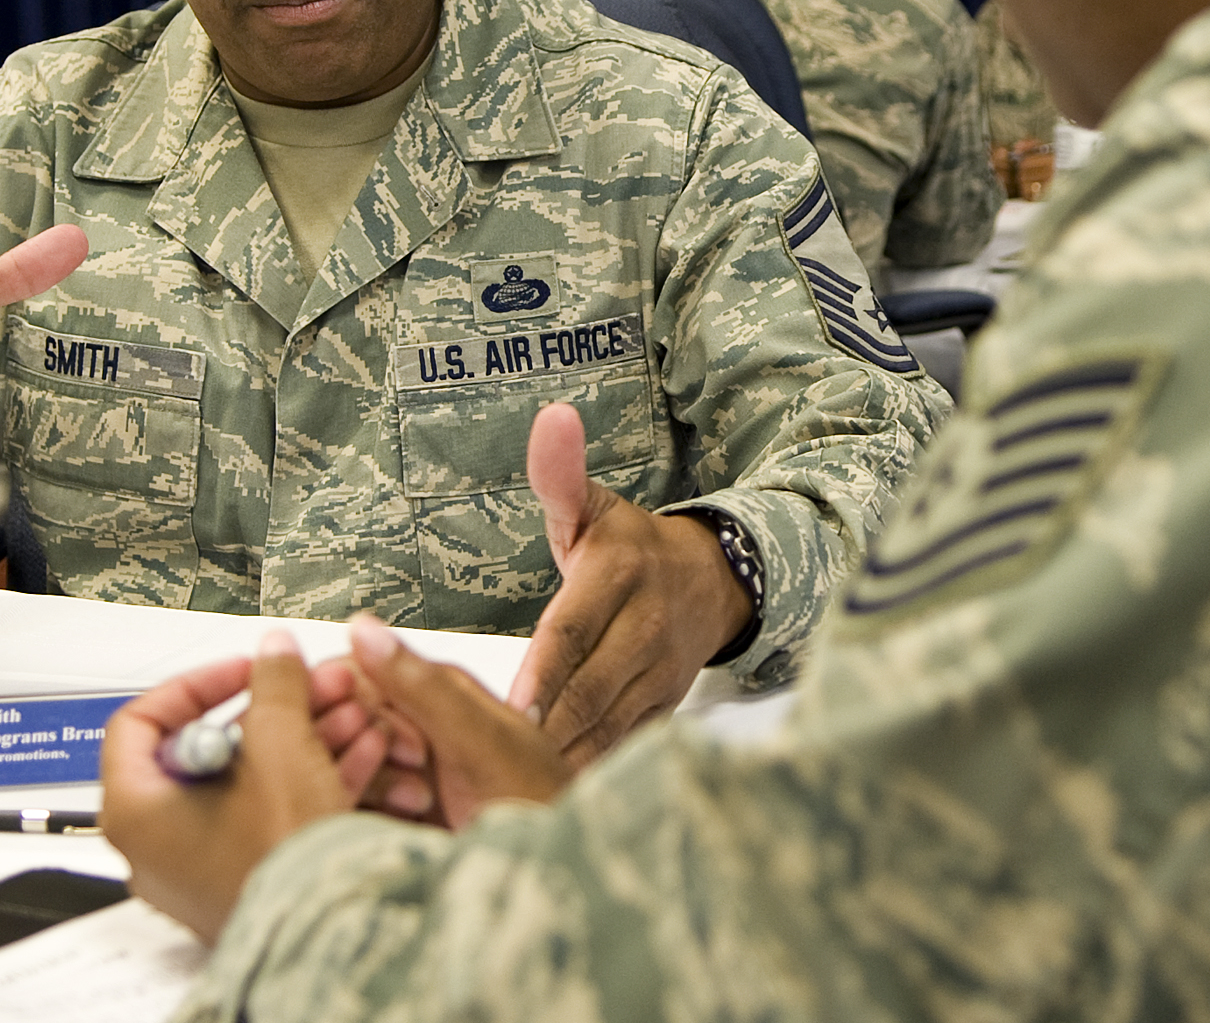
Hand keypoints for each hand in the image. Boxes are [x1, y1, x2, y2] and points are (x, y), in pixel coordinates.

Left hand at [101, 632, 356, 943]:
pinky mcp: (246, 879)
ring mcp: (202, 867)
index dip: (196, 685)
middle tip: (310, 689)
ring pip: (250, 780)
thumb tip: (273, 655)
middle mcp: (158, 845)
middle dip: (274, 710)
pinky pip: (272, 814)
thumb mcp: (280, 746)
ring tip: (348, 716)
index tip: (242, 671)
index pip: (140, 722)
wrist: (329, 935)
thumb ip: (274, 686)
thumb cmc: (280, 860)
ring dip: (302, 739)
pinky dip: (308, 780)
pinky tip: (355, 756)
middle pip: (209, 748)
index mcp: (136, 811)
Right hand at [347, 614, 573, 827]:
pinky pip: (349, 806)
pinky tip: (405, 828)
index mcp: (436, 691)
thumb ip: (422, 685)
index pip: (354, 675)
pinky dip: (365, 816)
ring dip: (369, 786)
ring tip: (420, 806)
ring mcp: (402, 773)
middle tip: (415, 777)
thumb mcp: (482, 740)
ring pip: (339, 766)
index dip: (359, 705)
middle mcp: (415, 725)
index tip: (389, 739)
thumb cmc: (539, 805)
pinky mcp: (393, 818)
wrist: (552, 877)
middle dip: (363, 750)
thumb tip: (362, 626)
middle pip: (341, 721)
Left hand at [507, 403, 753, 764]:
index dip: (546, 668)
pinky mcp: (665, 707)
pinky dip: (590, 770)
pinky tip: (548, 794)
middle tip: (493, 760)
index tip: (511, 704)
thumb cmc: (631, 545)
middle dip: (546, 727)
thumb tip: (552, 416)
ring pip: (608, 724)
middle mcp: (647, 625)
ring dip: (562, 757)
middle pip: (591, 685)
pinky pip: (625, 744)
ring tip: (510, 788)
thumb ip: (561, 474)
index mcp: (620, 573)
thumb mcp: (595, 505)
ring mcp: (661, 672)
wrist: (715, 579)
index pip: (576, 626)